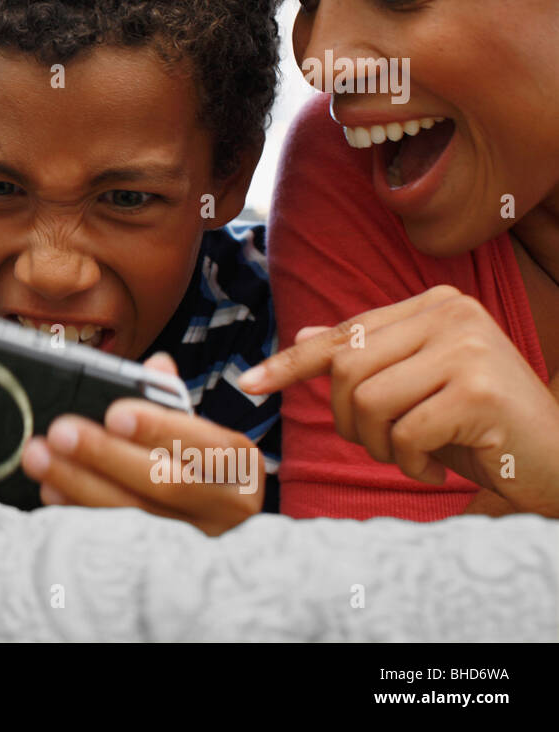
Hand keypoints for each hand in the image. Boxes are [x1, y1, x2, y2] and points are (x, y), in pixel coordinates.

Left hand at [20, 354, 264, 534]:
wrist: (220, 522)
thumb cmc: (202, 465)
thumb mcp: (200, 431)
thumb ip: (173, 398)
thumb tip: (156, 365)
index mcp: (237, 463)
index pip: (203, 444)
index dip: (159, 428)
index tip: (115, 412)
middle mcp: (225, 506)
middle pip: (163, 483)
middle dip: (106, 455)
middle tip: (61, 432)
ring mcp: (195, 540)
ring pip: (134, 515)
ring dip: (80, 484)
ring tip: (39, 457)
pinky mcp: (164, 563)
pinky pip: (115, 538)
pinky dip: (79, 512)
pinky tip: (50, 491)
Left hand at [238, 285, 558, 516]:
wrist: (556, 462)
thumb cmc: (479, 428)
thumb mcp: (415, 388)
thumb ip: (368, 360)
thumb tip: (305, 335)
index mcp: (433, 304)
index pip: (344, 334)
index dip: (291, 363)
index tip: (247, 384)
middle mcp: (452, 312)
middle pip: (346, 369)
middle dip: (349, 422)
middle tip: (386, 445)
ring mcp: (468, 347)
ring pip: (368, 401)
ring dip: (381, 445)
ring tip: (413, 455)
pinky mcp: (478, 390)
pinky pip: (406, 432)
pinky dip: (411, 463)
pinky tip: (437, 469)